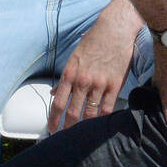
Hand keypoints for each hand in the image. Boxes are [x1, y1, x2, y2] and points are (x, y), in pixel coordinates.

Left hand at [49, 14, 137, 131]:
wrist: (114, 29)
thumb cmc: (93, 40)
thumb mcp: (74, 57)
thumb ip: (65, 78)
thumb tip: (53, 92)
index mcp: (70, 73)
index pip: (58, 102)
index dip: (54, 119)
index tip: (51, 129)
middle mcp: (83, 81)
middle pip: (72, 112)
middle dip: (67, 127)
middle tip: (65, 137)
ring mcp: (99, 84)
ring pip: (90, 114)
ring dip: (85, 127)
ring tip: (82, 136)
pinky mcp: (114, 84)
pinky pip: (107, 108)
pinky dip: (103, 118)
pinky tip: (100, 125)